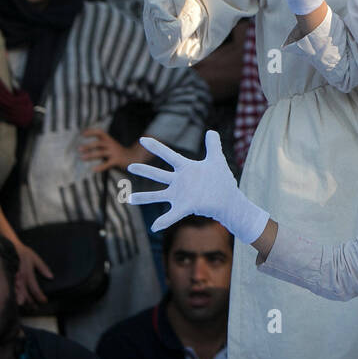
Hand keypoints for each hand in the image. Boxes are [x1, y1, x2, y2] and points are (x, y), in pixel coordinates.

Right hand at [14, 241, 52, 306]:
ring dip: (23, 301)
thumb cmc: (23, 252)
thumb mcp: (35, 258)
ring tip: (28, 307)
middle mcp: (19, 277)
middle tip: (35, 308)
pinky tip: (17, 302)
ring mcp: (11, 279)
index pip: (34, 288)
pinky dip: (14, 296)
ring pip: (17, 294)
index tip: (44, 301)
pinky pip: (10, 290)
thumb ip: (43, 268)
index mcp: (27, 272)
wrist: (8, 247)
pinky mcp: (6, 279)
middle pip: (25, 294)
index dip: (39, 296)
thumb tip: (51, 277)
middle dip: (30, 302)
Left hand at [79, 127, 141, 172]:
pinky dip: (100, 166)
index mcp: (109, 140)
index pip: (100, 132)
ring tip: (82, 158)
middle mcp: (111, 144)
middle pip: (98, 143)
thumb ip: (100, 145)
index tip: (82, 134)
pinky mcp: (117, 160)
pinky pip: (107, 163)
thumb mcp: (110, 145)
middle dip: (88, 146)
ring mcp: (114, 152)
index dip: (91, 132)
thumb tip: (85, 147)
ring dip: (90, 155)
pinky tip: (93, 169)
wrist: (134, 157)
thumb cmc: (118, 152)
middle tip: (79, 149)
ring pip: (101, 153)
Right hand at [128, 131, 269, 242]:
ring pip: (158, 196)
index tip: (143, 138)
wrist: (229, 200)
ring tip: (129, 199)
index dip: (156, 147)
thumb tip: (211, 131)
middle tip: (129, 166)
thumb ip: (213, 145)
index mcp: (186, 168)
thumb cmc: (222, 181)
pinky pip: (172, 216)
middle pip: (159, 174)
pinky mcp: (185, 207)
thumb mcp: (217, 160)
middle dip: (145, 170)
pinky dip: (163, 221)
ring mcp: (181, 195)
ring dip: (144, 197)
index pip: (169, 155)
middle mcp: (180, 182)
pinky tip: (154, 227)